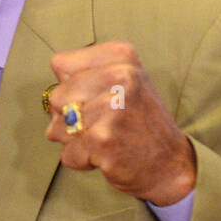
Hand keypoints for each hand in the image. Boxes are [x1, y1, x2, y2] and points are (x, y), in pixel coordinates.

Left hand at [45, 41, 195, 205]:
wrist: (170, 163)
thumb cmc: (139, 123)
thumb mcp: (124, 81)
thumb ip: (86, 74)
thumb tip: (50, 92)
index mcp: (121, 56)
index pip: (60, 64)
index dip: (70, 86)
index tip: (96, 98)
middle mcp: (120, 76)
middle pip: (55, 96)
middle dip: (68, 117)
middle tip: (100, 124)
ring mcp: (111, 107)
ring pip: (57, 126)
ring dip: (74, 141)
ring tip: (105, 139)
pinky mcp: (103, 139)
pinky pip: (67, 153)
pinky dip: (81, 160)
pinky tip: (106, 155)